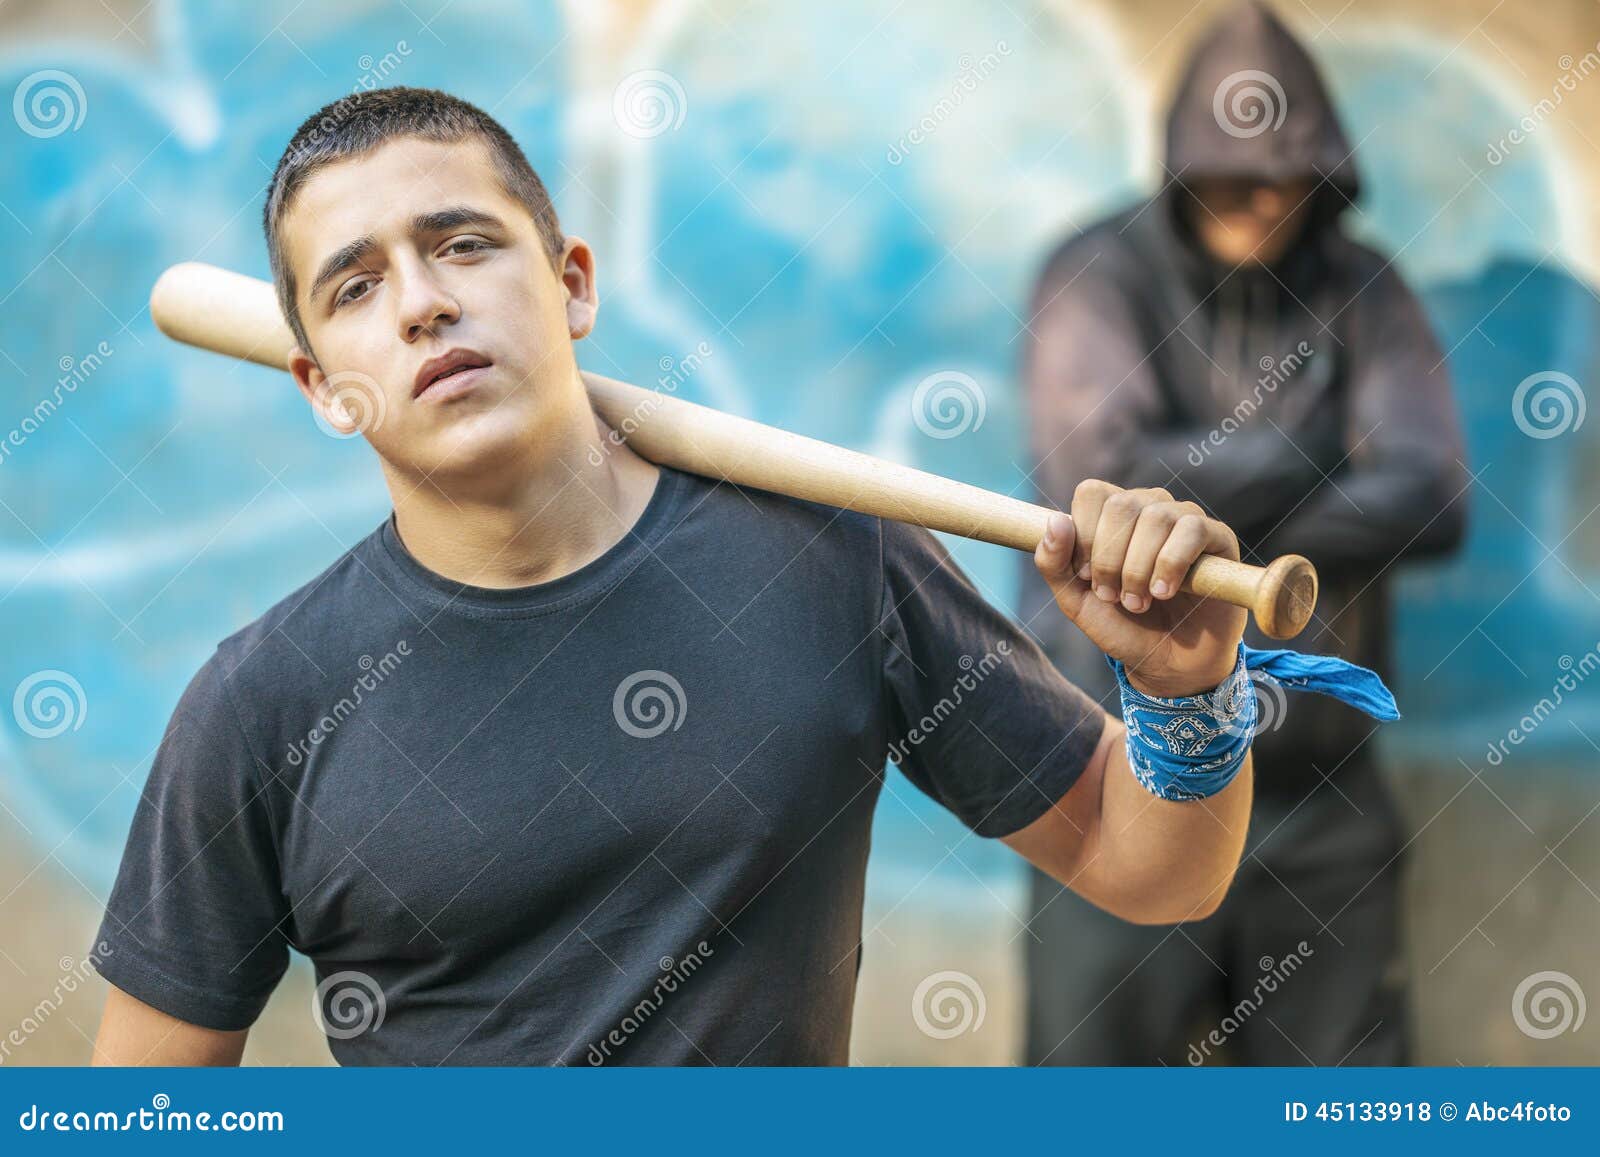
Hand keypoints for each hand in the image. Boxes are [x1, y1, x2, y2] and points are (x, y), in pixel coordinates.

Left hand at [1034, 480, 1246, 697]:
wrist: (1168, 663)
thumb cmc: (1122, 626)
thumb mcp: (1075, 600)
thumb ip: (1053, 563)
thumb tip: (1055, 520)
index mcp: (1112, 514)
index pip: (1092, 493)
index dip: (1085, 536)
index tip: (1086, 577)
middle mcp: (1149, 506)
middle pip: (1121, 504)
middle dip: (1109, 559)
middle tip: (1114, 597)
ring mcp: (1184, 519)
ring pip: (1156, 517)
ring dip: (1138, 568)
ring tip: (1138, 602)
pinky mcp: (1217, 537)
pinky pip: (1193, 530)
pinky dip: (1171, 564)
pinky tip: (1164, 592)